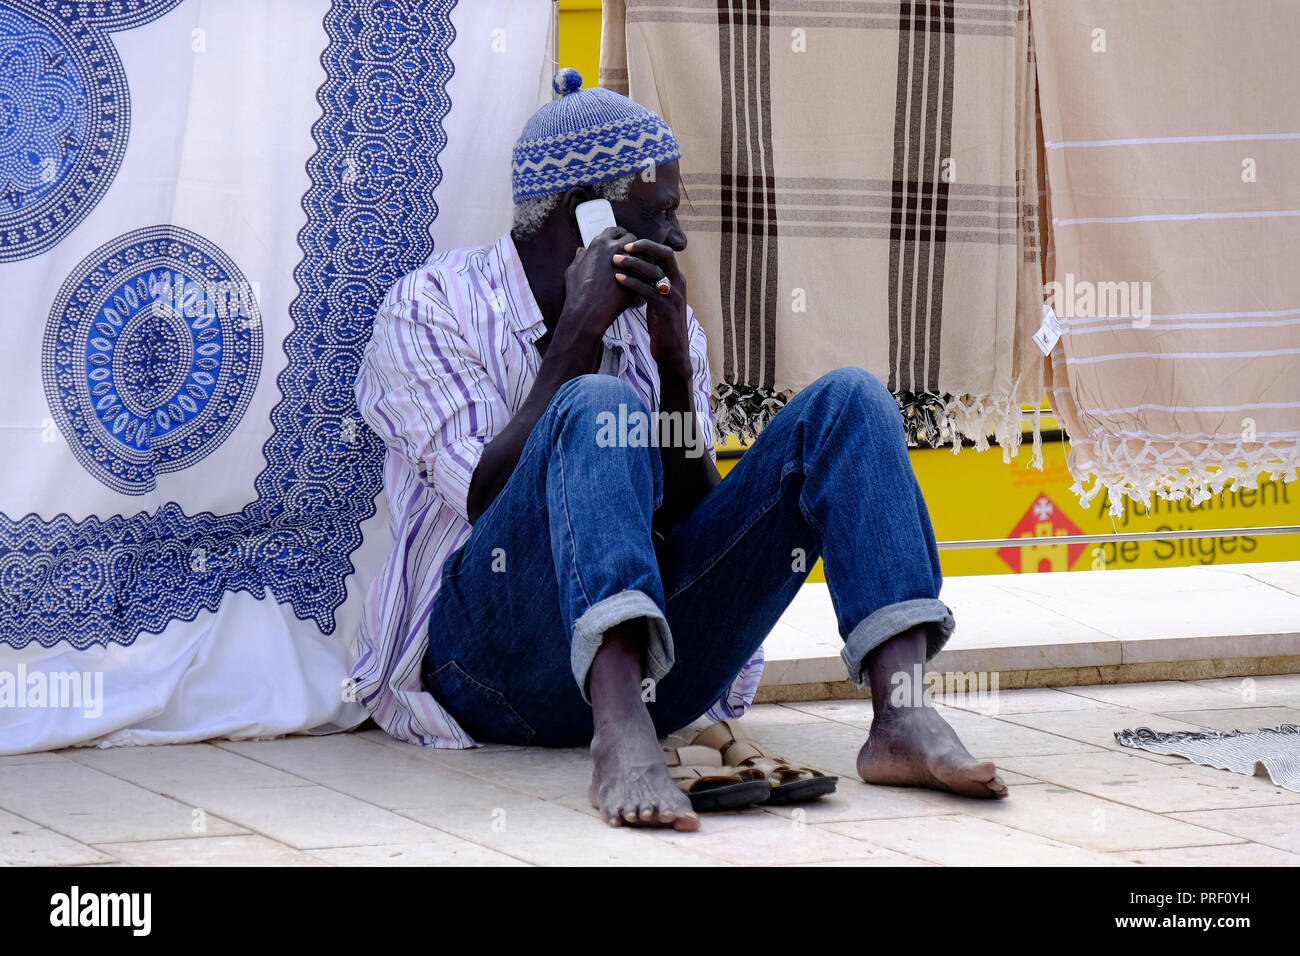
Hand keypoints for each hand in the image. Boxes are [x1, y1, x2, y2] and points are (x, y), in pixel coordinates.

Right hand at [557, 226, 637, 347]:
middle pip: (631, 238)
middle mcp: (614, 248)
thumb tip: (581, 249)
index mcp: (598, 244)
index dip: (619, 236)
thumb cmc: (577, 293)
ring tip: (641, 266)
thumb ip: (579, 257)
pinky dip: (648, 270)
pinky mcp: (637, 275)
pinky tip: (645, 277)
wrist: (587, 311)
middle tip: (634, 256)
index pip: (615, 230)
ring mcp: (627, 261)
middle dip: (633, 246)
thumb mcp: (572, 270)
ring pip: (643, 251)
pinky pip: (649, 267)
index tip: (622, 244)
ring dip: (643, 256)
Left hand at [611, 238, 690, 378]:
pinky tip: (618, 279)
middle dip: (644, 246)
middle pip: (665, 254)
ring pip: (655, 271)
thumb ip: (652, 284)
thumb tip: (634, 268)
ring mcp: (674, 297)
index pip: (665, 252)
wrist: (673, 352)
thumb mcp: (659, 299)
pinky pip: (649, 291)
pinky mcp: (667, 311)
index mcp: (676, 279)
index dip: (647, 245)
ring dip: (633, 263)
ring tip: (615, 260)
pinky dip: (633, 283)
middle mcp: (678, 284)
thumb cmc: (662, 325)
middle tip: (623, 246)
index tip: (627, 242)